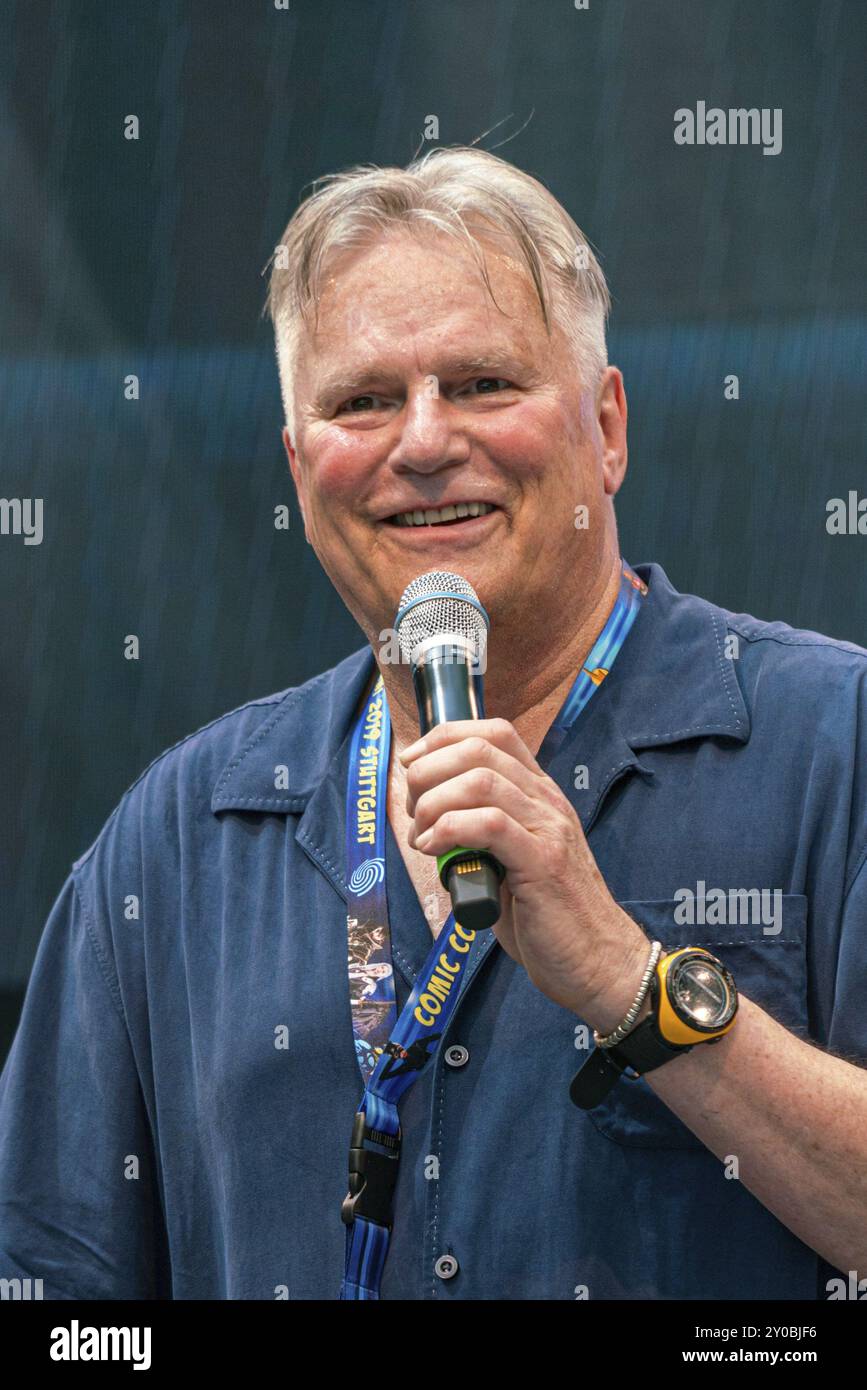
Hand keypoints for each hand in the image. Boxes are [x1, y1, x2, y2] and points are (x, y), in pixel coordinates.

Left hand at [398, 718, 650, 1030]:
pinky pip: (488, 824)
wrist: (599, 962)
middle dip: (429, 771)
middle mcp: (546, 801)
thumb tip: (430, 825)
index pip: (494, 733)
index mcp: (540, 795)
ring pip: (480, 781)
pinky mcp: (543, 862)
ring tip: (421, 836)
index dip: (444, 737)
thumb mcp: (512, 862)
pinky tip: (433, 849)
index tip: (412, 763)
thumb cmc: (548, 919)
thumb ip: (481, 835)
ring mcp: (548, 828)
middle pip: (479, 749)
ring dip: (433, 803)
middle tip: (413, 810)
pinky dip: (448, 829)